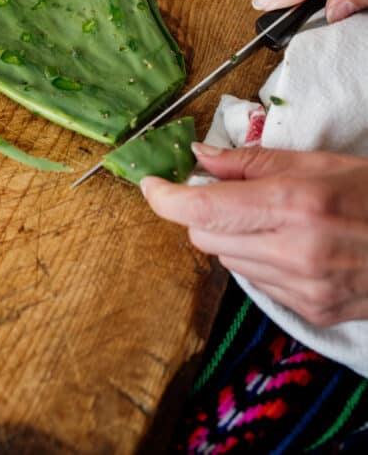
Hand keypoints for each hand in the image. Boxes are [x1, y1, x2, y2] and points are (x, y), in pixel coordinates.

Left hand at [141, 142, 367, 325]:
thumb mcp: (317, 162)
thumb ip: (250, 162)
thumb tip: (200, 157)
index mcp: (293, 205)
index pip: (202, 208)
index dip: (165, 197)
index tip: (150, 183)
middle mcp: (293, 251)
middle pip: (204, 237)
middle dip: (202, 211)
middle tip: (224, 191)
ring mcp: (300, 288)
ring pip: (226, 261)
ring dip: (229, 235)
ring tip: (266, 216)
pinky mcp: (309, 310)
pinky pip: (254, 282)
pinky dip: (255, 258)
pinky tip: (285, 243)